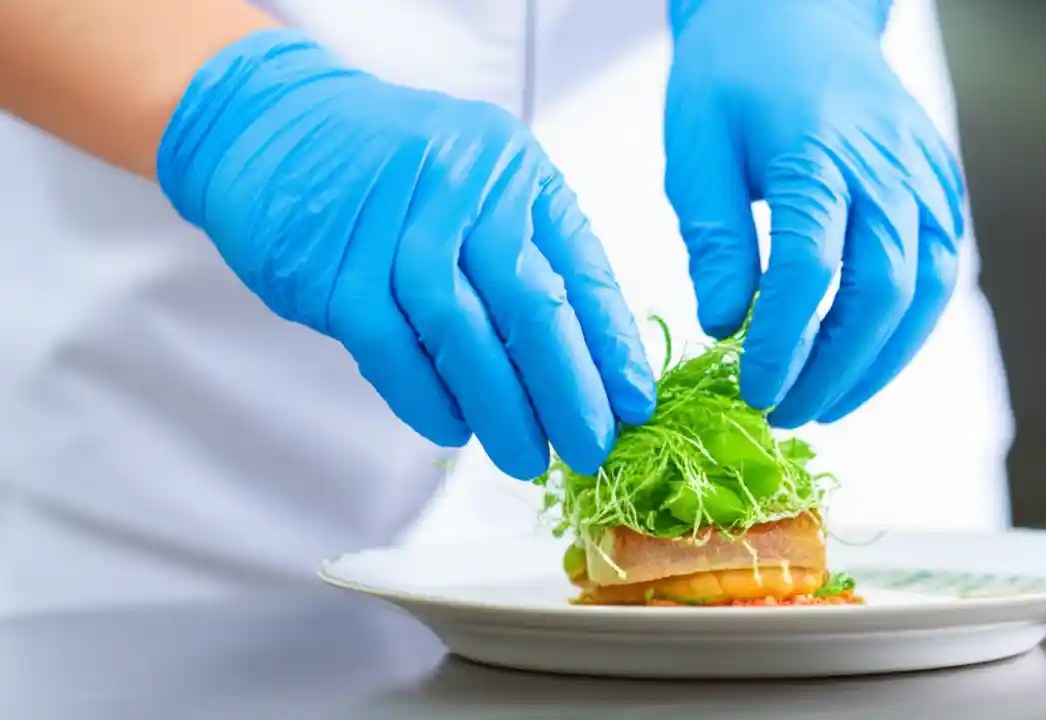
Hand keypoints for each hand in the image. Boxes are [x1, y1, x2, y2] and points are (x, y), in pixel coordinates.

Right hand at [158, 30, 655, 478]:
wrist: (271, 123)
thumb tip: (585, 363)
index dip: (612, 347)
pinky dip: (426, 398)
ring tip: (526, 458)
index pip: (580, 270)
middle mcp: (463, 188)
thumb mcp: (477, 184)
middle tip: (590, 450)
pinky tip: (451, 430)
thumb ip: (527, 256)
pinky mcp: (335, 267)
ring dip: (500, 409)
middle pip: (532, 306)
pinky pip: (392, 349)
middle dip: (570, 391)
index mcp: (515, 170)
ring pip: (463, 334)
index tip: (635, 406)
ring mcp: (394, 226)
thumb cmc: (391, 169)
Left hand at [665, 0, 966, 426]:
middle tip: (786, 413)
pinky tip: (865, 358)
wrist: (797, 12)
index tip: (750, 391)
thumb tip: (725, 326)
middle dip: (835, 370)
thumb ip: (716, 239)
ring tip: (826, 404)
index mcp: (818, 155)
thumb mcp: (697, 149)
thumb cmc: (734, 79)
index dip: (783, 345)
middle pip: (881, 293)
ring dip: (879, 363)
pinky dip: (906, 327)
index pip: (810, 272)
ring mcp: (925, 178)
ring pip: (926, 293)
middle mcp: (887, 170)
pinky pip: (942, 271)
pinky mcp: (940, 187)